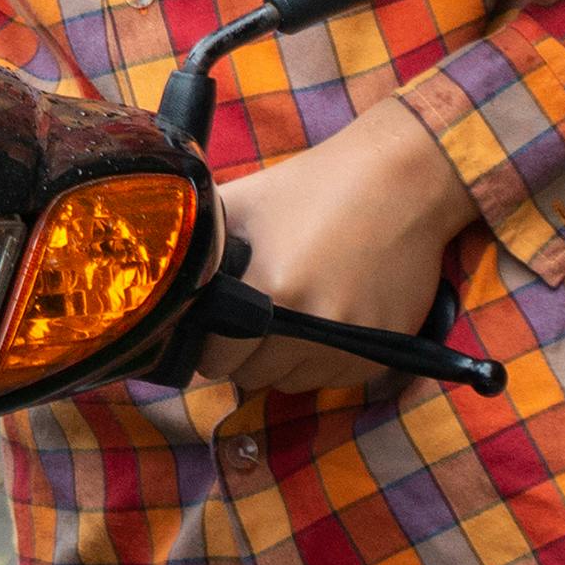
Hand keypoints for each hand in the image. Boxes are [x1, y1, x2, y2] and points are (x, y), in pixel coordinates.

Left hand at [203, 98, 477, 396]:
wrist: (403, 182)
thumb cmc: (314, 186)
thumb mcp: (244, 202)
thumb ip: (201, 245)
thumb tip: (161, 273)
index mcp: (270, 289)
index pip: (216, 358)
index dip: (209, 343)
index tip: (213, 326)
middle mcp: (312, 326)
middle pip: (252, 376)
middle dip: (244, 353)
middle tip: (252, 317)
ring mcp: (351, 343)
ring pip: (293, 383)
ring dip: (283, 361)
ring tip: (290, 315)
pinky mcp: (383, 351)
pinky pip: (334, 380)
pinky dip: (322, 361)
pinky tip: (325, 318)